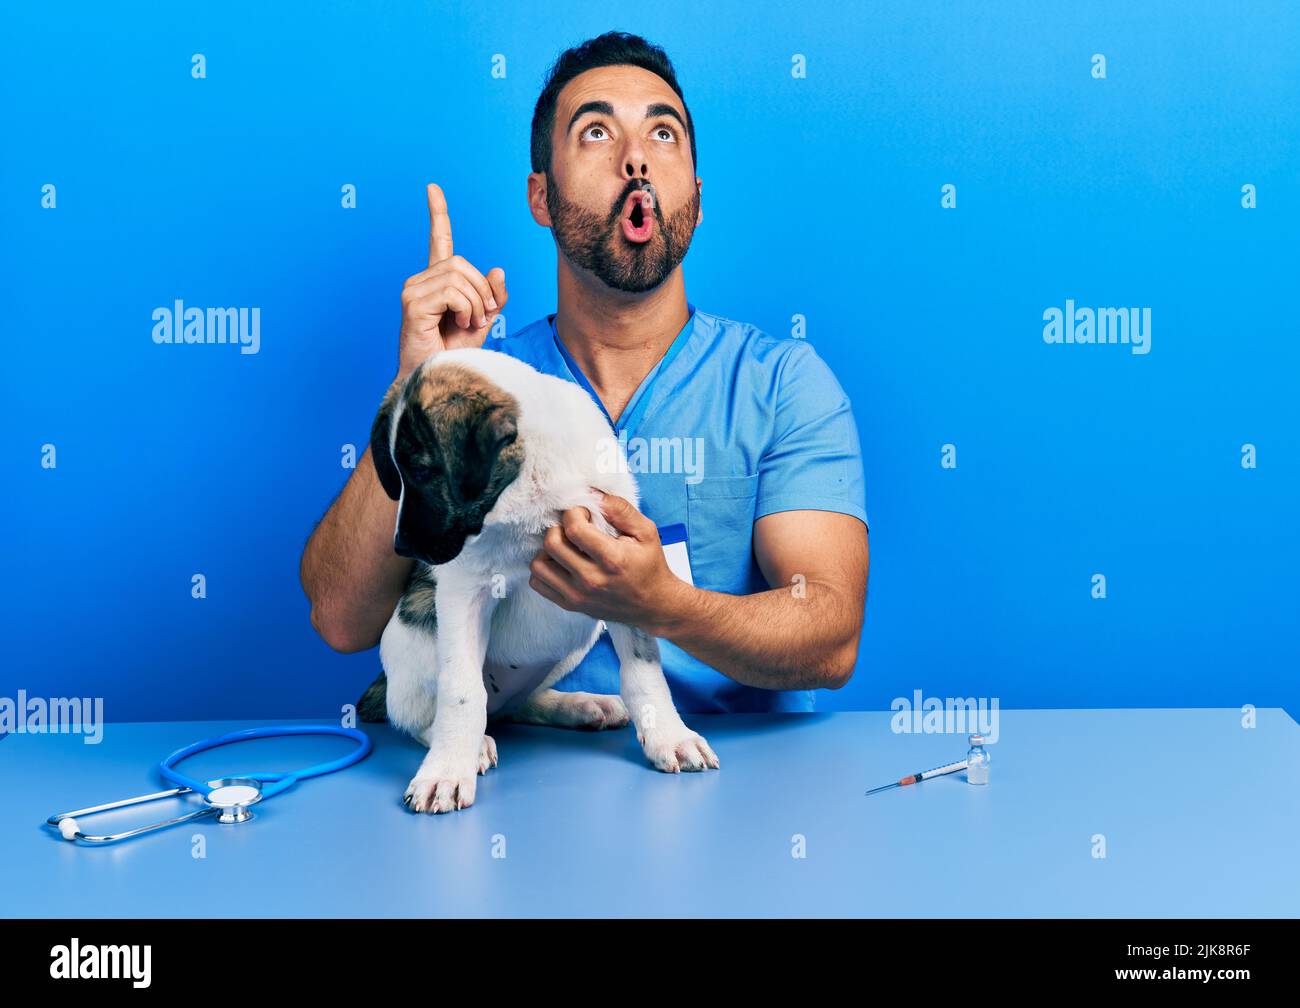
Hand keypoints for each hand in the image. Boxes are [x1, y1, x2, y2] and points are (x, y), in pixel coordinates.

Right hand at [396, 183, 508, 379]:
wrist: (437, 379)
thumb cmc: (456, 355)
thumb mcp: (483, 321)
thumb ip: (493, 296)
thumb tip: (498, 270)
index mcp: (436, 282)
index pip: (438, 241)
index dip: (438, 215)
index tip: (433, 188)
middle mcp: (420, 281)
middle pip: (462, 263)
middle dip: (482, 290)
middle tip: (481, 316)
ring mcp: (413, 290)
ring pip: (459, 276)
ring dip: (476, 302)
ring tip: (470, 323)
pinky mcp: (413, 303)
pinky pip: (452, 292)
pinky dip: (465, 308)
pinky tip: (460, 324)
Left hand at [528, 490, 687, 633]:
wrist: (654, 605)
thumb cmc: (650, 565)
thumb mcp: (646, 531)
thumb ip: (620, 509)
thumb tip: (592, 494)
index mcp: (612, 559)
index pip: (574, 528)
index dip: (574, 513)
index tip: (585, 514)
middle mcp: (591, 580)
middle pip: (552, 543)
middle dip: (560, 527)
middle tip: (575, 528)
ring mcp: (578, 596)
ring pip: (538, 564)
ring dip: (549, 549)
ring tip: (567, 546)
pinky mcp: (570, 605)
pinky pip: (538, 582)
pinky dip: (545, 568)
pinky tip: (562, 562)